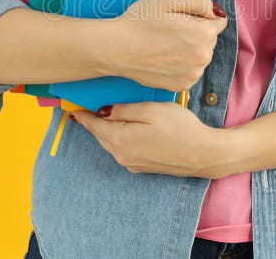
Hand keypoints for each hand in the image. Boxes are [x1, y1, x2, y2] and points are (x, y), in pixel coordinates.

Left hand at [71, 102, 234, 178]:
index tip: (72, 108)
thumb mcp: (151, 110)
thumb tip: (103, 111)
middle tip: (86, 108)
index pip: (94, 125)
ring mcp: (131, 163)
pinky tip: (127, 129)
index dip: (82, 115)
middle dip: (93, 122)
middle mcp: (121, 155)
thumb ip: (124, 110)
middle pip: (101, 135)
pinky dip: (119, 139)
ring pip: (111, 143)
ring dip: (107, 130)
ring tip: (106, 116)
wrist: (203, 154)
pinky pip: (123, 150)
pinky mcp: (141, 167)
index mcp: (120, 139)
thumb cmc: (180, 128)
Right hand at [105, 0, 227, 92]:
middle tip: (169, 29)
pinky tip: (164, 57)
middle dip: (196, 32)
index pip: (218, 21)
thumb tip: (216, 12)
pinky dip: (182, 64)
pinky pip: (191, 70)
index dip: (200, 16)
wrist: (116, 49)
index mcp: (204, 33)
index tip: (182, 17)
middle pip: (210, 39)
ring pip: (200, 55)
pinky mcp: (182, 85)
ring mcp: (193, 73)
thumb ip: (200, 0)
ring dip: (190, 49)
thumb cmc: (140, 20)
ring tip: (164, 44)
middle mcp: (203, 56)